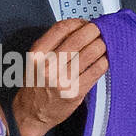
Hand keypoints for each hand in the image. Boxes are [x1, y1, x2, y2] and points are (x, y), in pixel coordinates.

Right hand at [12, 19, 107, 135]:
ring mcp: (63, 79)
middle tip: (101, 29)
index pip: (62, 28)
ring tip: (104, 43)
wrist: (31, 113)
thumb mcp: (36, 60)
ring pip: (92, 52)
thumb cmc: (36, 85)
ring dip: (102, 44)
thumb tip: (80, 28)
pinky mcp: (76, 91)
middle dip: (94, 30)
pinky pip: (97, 69)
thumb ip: (53, 44)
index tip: (85, 22)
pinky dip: (104, 61)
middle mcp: (49, 66)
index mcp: (37, 54)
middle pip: (79, 38)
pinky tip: (104, 59)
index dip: (78, 22)